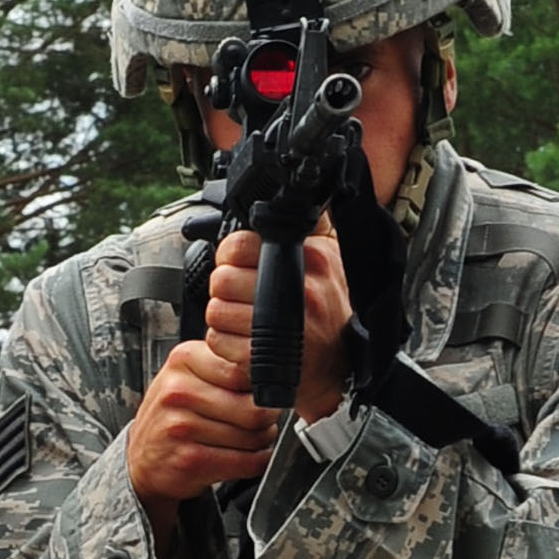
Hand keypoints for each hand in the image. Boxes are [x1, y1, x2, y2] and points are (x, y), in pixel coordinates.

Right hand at [125, 332, 283, 539]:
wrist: (143, 457)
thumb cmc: (174, 413)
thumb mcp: (189, 374)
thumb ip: (224, 364)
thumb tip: (272, 370)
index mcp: (183, 359)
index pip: (245, 370)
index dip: (262, 386)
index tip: (261, 394)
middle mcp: (178, 391)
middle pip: (253, 408)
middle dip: (267, 418)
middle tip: (262, 420)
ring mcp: (182, 427)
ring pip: (253, 437)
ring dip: (262, 441)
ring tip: (250, 438)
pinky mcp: (190, 460)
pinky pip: (246, 462)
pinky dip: (257, 461)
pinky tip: (247, 456)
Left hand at [201, 220, 355, 424]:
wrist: (340, 366)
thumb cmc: (330, 310)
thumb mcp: (332, 256)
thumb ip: (314, 221)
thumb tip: (294, 193)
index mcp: (312, 259)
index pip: (241, 244)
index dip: (231, 254)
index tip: (240, 263)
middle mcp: (301, 291)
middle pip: (223, 278)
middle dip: (224, 287)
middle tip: (240, 294)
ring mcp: (285, 326)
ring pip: (217, 310)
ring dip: (222, 316)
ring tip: (243, 317)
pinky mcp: (268, 357)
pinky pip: (219, 341)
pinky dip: (224, 342)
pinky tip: (244, 340)